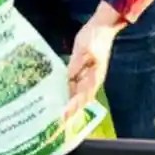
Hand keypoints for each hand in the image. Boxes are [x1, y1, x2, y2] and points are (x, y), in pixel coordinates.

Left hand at [64, 1, 127, 120]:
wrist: (101, 27)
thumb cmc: (95, 37)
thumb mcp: (84, 50)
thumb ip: (76, 65)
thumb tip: (69, 78)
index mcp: (93, 78)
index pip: (81, 98)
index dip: (72, 109)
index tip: (62, 119)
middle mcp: (89, 82)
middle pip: (78, 103)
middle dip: (69, 115)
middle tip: (56, 126)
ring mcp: (85, 78)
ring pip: (74, 98)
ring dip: (66, 108)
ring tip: (54, 119)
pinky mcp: (80, 73)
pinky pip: (71, 88)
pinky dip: (64, 96)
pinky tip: (54, 100)